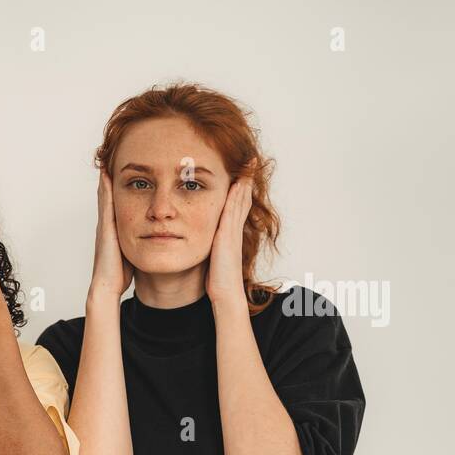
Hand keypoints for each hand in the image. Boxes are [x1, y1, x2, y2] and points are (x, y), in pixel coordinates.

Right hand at [89, 170, 132, 300]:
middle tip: (113, 157)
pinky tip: (107, 174)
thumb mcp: (134, 253)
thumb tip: (155, 237)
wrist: (107, 286)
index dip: (119, 188)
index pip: (117, 203)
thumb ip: (141, 243)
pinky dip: (105, 187)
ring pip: (105, 195)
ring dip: (107, 178)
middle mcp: (108, 224)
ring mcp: (105, 224)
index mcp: (115, 229)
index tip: (126, 172)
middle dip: (110, 178)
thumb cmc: (121, 274)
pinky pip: (106, 202)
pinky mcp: (106, 227)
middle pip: (108, 195)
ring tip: (108, 160)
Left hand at [206, 174, 253, 305]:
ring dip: (244, 181)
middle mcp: (234, 230)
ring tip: (247, 164)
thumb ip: (213, 247)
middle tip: (249, 160)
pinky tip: (237, 182)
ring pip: (240, 201)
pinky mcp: (228, 235)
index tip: (241, 172)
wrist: (225, 294)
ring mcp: (233, 231)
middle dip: (245, 179)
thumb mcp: (214, 258)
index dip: (240, 189)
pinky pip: (234, 210)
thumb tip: (205, 242)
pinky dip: (237, 195)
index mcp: (230, 234)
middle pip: (242, 198)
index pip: (237, 206)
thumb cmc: (217, 281)